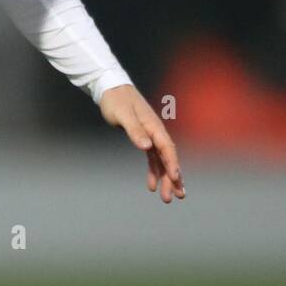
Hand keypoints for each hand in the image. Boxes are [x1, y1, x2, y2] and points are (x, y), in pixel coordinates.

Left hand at [99, 84, 184, 203]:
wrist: (110, 88)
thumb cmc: (115, 100)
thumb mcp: (122, 115)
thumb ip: (134, 130)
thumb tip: (147, 147)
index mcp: (153, 127)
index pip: (167, 148)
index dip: (172, 164)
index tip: (175, 179)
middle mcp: (155, 132)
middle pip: (168, 158)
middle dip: (172, 178)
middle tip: (175, 197)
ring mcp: (151, 135)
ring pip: (162, 161)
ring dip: (165, 178)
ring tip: (168, 197)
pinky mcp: (143, 137)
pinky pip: (153, 158)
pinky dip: (154, 171)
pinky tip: (151, 185)